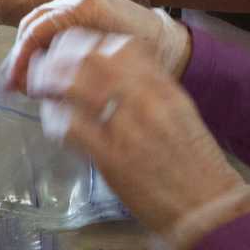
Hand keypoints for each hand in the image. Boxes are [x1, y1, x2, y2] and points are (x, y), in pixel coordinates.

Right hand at [0, 0, 189, 89]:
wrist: (169, 41)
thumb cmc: (146, 60)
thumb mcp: (105, 71)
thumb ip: (65, 74)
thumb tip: (27, 86)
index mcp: (88, 8)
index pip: (39, 28)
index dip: (21, 57)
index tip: (14, 82)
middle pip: (35, 20)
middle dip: (21, 53)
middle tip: (15, 83)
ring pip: (41, 19)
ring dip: (30, 48)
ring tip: (27, 77)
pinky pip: (54, 18)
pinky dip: (44, 41)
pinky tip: (42, 63)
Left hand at [25, 27, 249, 249]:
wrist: (208, 208)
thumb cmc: (195, 164)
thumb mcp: (180, 112)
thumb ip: (151, 87)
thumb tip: (115, 69)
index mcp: (164, 88)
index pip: (120, 45)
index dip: (88, 41)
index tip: (73, 48)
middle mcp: (145, 100)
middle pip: (91, 57)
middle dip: (60, 56)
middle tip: (46, 66)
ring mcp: (127, 127)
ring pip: (73, 84)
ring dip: (49, 83)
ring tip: (41, 90)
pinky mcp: (111, 159)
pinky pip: (70, 126)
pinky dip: (54, 121)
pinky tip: (53, 124)